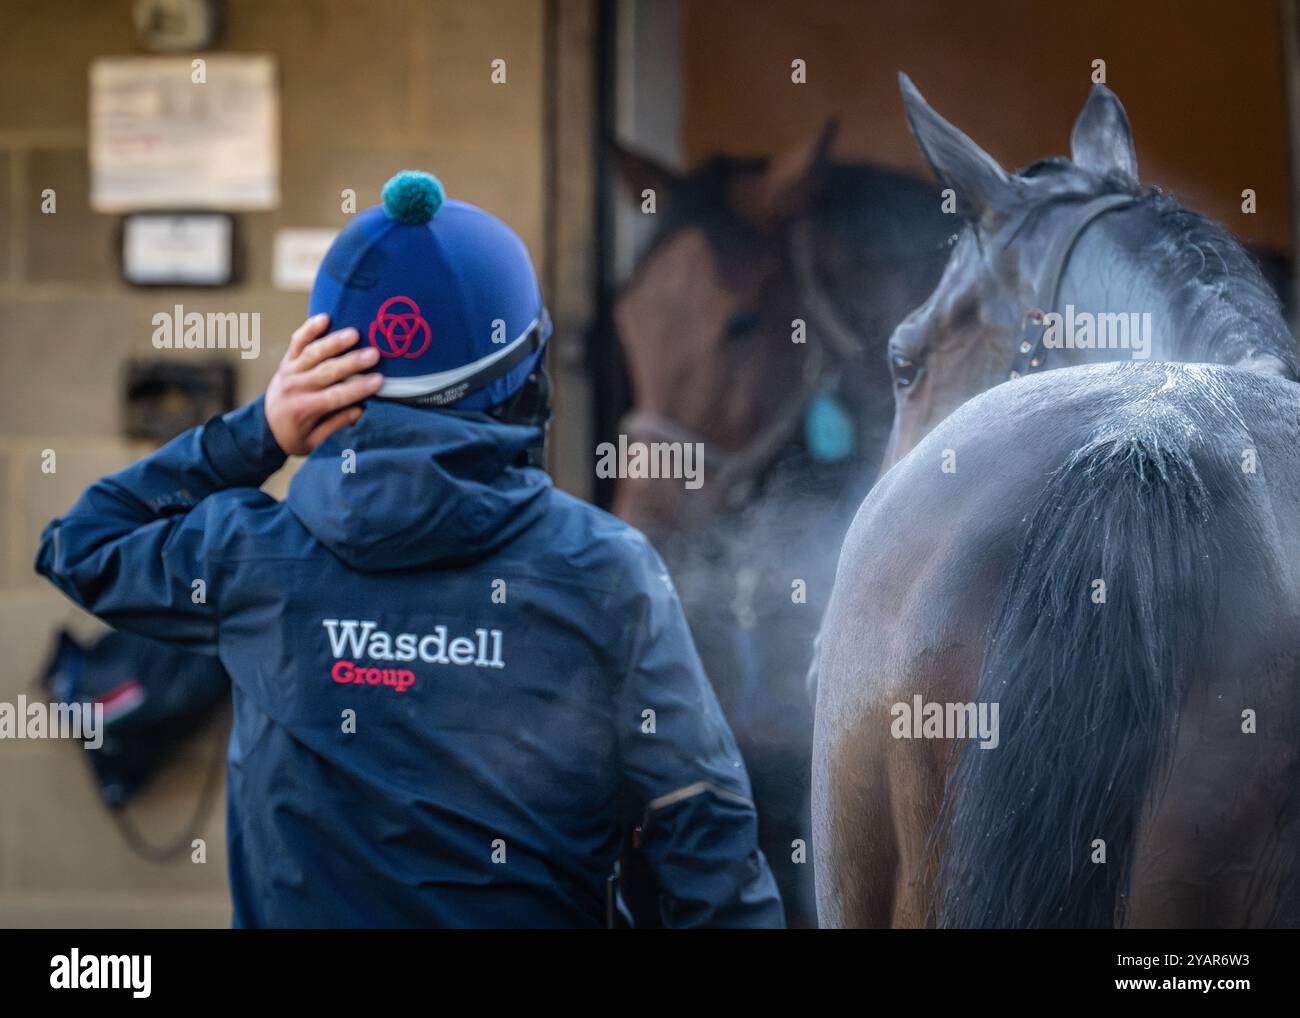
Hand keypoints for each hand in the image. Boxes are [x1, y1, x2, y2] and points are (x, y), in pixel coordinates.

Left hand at [265, 313, 383, 454]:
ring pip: (314, 353)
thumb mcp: (316, 441)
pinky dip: (309, 329)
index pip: (336, 396)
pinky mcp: (287, 361)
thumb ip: (337, 425)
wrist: (264, 428)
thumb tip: (362, 410)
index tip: (379, 381)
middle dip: (352, 362)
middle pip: (327, 371)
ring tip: (355, 334)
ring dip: (334, 343)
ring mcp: (290, 371)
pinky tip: (325, 317)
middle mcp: (296, 387)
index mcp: (305, 409)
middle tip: (374, 354)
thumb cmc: (296, 436)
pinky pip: (297, 341)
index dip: (358, 388)